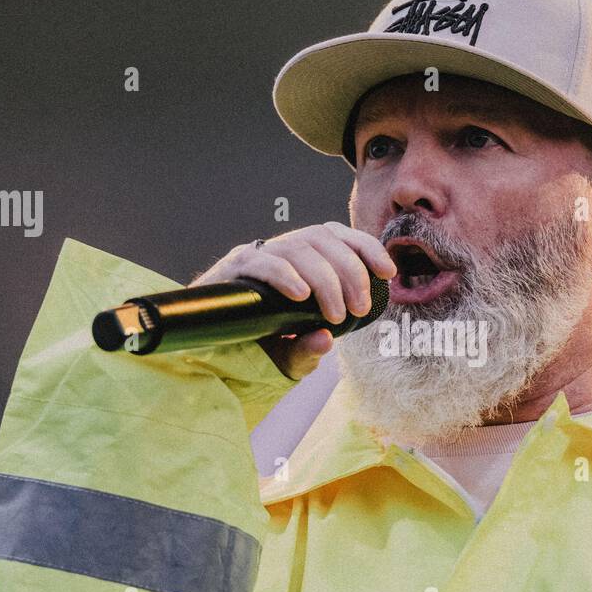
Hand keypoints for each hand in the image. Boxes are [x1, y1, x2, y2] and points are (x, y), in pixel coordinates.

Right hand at [189, 222, 396, 380]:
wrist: (204, 349)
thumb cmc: (250, 344)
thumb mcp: (286, 355)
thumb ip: (306, 351)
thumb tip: (325, 341)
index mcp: (300, 260)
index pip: (337, 236)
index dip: (366, 246)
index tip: (388, 272)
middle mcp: (279, 251)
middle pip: (322, 238)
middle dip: (349, 272)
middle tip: (358, 309)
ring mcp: (255, 258)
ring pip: (298, 248)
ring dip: (325, 279)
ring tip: (334, 315)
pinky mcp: (231, 270)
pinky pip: (261, 261)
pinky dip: (285, 275)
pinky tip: (300, 295)